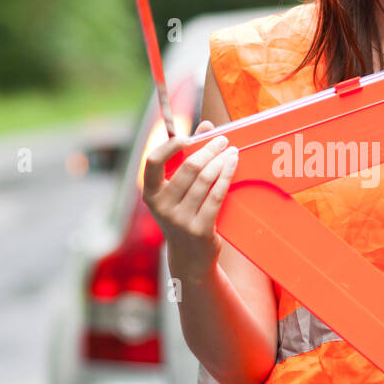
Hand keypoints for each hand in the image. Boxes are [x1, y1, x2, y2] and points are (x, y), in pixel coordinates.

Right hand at [140, 118, 238, 281]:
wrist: (190, 257)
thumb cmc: (185, 214)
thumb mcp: (178, 190)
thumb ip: (188, 157)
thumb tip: (206, 126)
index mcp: (150, 194)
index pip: (153, 162)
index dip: (170, 145)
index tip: (188, 137)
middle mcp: (162, 207)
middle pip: (188, 168)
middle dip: (208, 150)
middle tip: (222, 140)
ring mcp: (181, 220)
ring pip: (205, 180)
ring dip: (221, 161)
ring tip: (231, 151)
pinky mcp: (200, 228)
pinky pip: (217, 195)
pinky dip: (226, 176)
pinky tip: (233, 165)